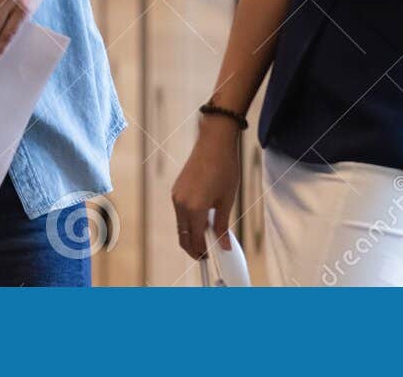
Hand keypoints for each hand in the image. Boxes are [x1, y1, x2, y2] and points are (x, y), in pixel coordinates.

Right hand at [170, 118, 241, 259]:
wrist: (214, 143)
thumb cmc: (224, 168)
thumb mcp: (227, 200)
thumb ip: (222, 225)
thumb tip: (224, 245)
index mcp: (194, 208)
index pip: (195, 240)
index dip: (202, 252)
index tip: (210, 259)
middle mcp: (180, 204)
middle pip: (183, 236)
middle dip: (193, 248)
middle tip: (206, 254)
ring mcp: (176, 196)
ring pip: (180, 225)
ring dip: (190, 235)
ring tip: (207, 238)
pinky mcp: (176, 190)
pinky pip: (180, 213)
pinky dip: (188, 222)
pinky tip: (201, 221)